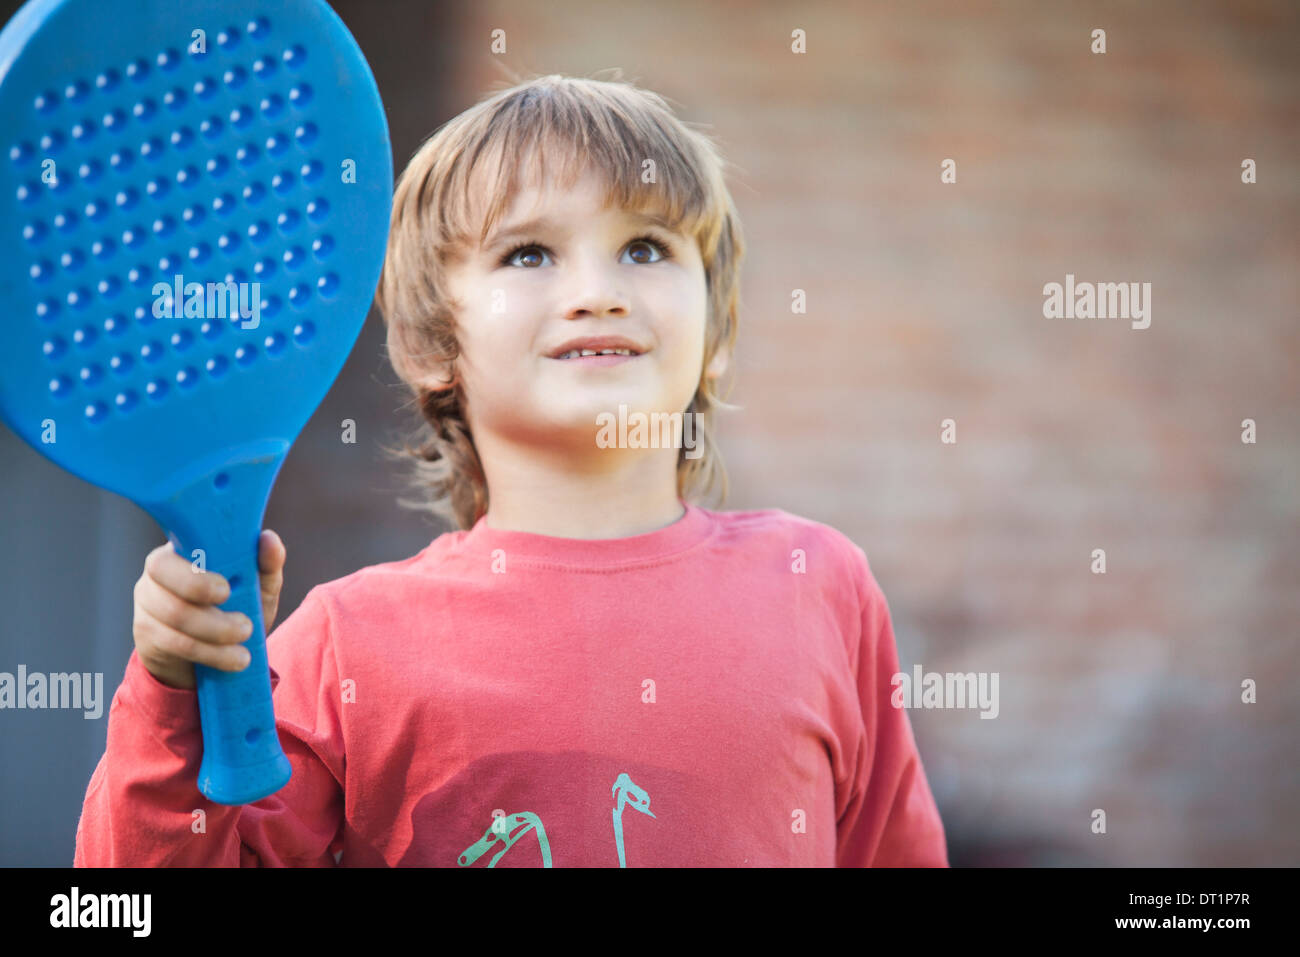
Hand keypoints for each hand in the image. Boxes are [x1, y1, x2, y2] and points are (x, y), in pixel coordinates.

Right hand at [131, 530, 286, 689]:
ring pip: (174, 613)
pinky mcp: (145, 631)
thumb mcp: (258, 588)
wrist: (214, 655)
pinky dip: (211, 654)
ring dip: (216, 634)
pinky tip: (235, 660)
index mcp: (188, 547)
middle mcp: (159, 568)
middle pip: (165, 572)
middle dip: (204, 597)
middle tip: (244, 624)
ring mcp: (147, 599)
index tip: (226, 590)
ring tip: (246, 645)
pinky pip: (173, 642)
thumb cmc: (238, 608)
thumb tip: (268, 539)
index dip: (199, 562)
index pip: (179, 537)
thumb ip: (267, 565)